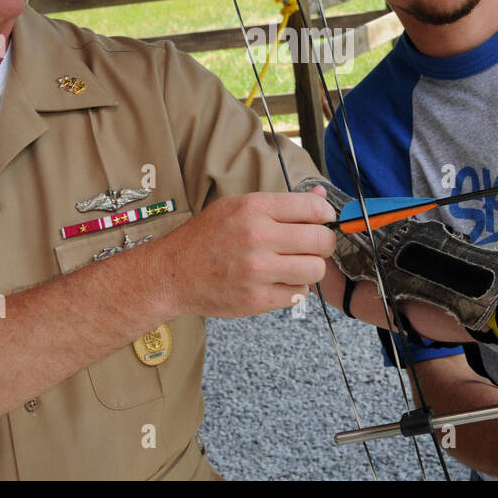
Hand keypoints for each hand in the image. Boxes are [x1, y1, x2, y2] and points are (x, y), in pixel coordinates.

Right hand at [161, 190, 335, 318]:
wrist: (172, 273)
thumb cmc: (205, 237)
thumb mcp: (237, 207)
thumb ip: (281, 203)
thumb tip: (321, 198)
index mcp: (253, 208)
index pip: (312, 209)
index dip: (325, 215)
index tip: (322, 220)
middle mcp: (257, 237)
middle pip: (320, 241)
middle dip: (323, 244)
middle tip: (311, 246)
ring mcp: (257, 271)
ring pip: (315, 270)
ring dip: (309, 268)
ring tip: (294, 265)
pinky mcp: (256, 299)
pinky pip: (298, 294)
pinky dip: (293, 289)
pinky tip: (277, 281)